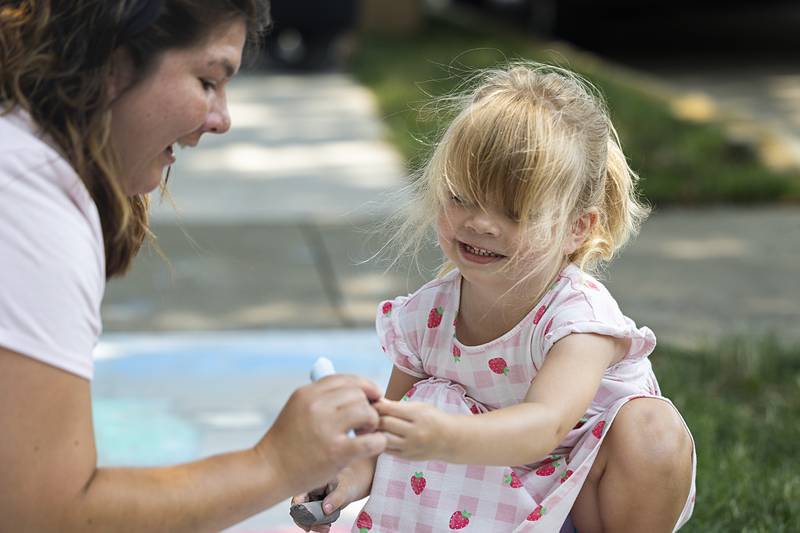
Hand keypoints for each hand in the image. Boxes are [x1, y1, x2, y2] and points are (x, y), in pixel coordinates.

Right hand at [256, 375, 386, 496]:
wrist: (268, 471)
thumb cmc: (287, 443)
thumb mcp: (297, 409)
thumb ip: (322, 397)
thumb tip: (356, 389)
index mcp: (307, 394)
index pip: (345, 379)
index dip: (364, 386)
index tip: (372, 396)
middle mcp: (316, 407)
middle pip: (358, 394)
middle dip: (367, 405)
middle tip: (364, 422)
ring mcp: (326, 429)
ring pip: (367, 412)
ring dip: (372, 422)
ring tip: (364, 433)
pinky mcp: (336, 452)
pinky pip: (370, 441)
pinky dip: (377, 442)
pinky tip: (372, 446)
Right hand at [291, 457, 376, 531]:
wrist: (358, 481)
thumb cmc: (351, 481)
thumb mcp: (345, 489)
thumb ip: (335, 498)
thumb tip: (325, 509)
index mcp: (313, 480)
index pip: (299, 495)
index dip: (299, 509)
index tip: (307, 521)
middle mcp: (310, 489)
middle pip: (299, 507)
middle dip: (306, 520)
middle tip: (318, 528)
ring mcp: (312, 497)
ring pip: (305, 513)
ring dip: (313, 523)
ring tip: (326, 528)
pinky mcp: (317, 504)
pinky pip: (313, 516)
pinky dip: (318, 523)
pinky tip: (326, 525)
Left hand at [375, 399, 452, 460]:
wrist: (450, 439)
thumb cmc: (432, 418)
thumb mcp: (419, 407)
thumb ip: (397, 405)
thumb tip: (376, 401)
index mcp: (418, 415)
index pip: (389, 409)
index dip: (376, 405)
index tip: (371, 403)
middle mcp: (415, 432)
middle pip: (384, 423)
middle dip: (373, 418)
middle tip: (366, 414)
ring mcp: (411, 446)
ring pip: (383, 438)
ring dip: (374, 431)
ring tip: (371, 426)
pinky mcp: (407, 457)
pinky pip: (386, 449)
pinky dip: (380, 441)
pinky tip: (379, 436)